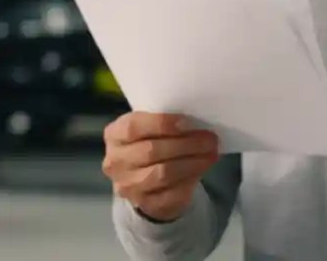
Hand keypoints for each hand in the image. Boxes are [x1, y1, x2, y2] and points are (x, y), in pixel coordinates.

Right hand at [102, 112, 220, 222]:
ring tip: (211, 153)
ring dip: (192, 162)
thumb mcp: (150, 128)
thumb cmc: (152, 143)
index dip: (162, 124)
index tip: (188, 123)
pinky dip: (191, 180)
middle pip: (151, 151)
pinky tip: (203, 168)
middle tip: (210, 139)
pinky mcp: (145, 205)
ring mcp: (128, 186)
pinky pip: (171, 193)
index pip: (133, 127)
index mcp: (114, 135)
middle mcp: (115, 162)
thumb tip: (196, 122)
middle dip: (186, 144)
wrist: (145, 181)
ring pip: (162, 174)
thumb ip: (164, 123)